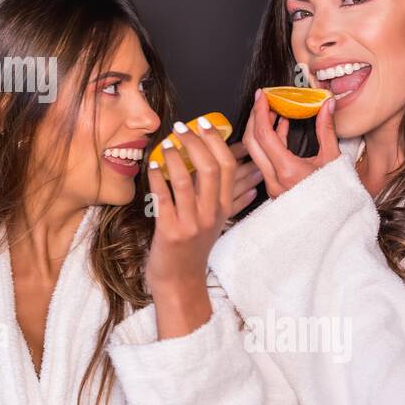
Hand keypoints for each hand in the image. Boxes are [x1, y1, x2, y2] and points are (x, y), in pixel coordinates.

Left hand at [144, 120, 238, 302]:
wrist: (179, 281)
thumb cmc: (194, 248)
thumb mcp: (217, 223)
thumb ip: (233, 200)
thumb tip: (253, 183)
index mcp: (223, 208)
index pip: (227, 167)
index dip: (216, 141)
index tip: (204, 123)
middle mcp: (211, 214)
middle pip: (210, 168)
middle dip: (195, 142)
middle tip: (181, 127)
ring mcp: (191, 223)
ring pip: (186, 181)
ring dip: (174, 157)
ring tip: (165, 143)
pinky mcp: (170, 231)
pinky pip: (163, 197)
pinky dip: (157, 178)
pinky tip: (151, 166)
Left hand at [242, 89, 340, 197]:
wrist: (334, 223)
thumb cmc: (337, 196)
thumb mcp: (334, 159)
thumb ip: (327, 130)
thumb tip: (327, 106)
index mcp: (287, 171)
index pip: (263, 135)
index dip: (261, 111)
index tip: (262, 96)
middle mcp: (274, 180)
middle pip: (252, 142)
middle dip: (256, 117)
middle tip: (263, 101)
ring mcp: (272, 185)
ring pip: (256, 152)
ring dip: (261, 129)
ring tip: (273, 111)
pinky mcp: (274, 187)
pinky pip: (264, 160)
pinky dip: (269, 142)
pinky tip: (280, 128)